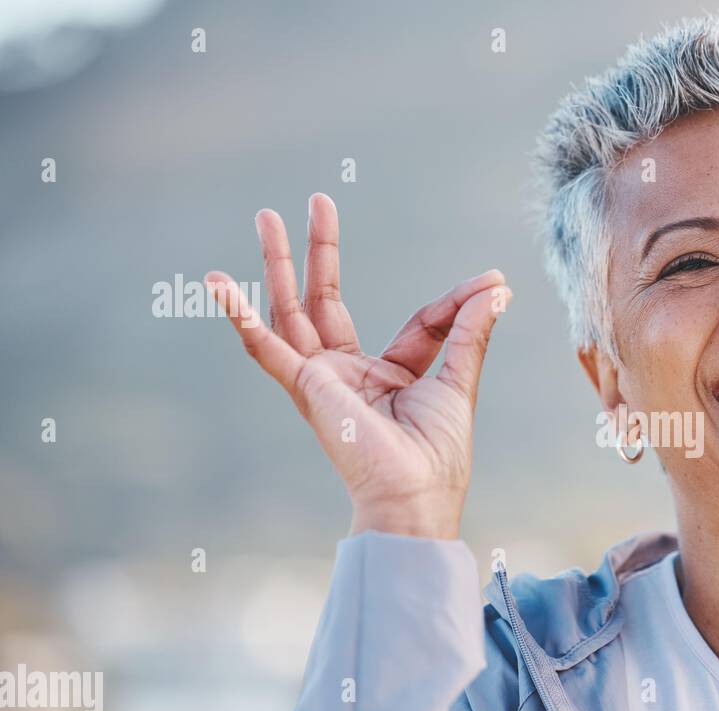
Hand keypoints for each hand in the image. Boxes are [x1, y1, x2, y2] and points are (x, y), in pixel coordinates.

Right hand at [206, 192, 509, 539]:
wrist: (415, 497)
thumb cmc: (437, 455)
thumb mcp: (459, 380)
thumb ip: (470, 331)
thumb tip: (497, 285)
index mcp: (390, 377)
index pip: (415, 324)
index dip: (449, 303)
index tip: (485, 283)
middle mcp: (349, 374)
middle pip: (328, 300)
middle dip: (321, 252)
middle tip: (318, 200)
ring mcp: (322, 380)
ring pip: (292, 310)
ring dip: (277, 264)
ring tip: (265, 216)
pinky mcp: (305, 389)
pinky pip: (266, 348)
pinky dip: (241, 317)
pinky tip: (217, 284)